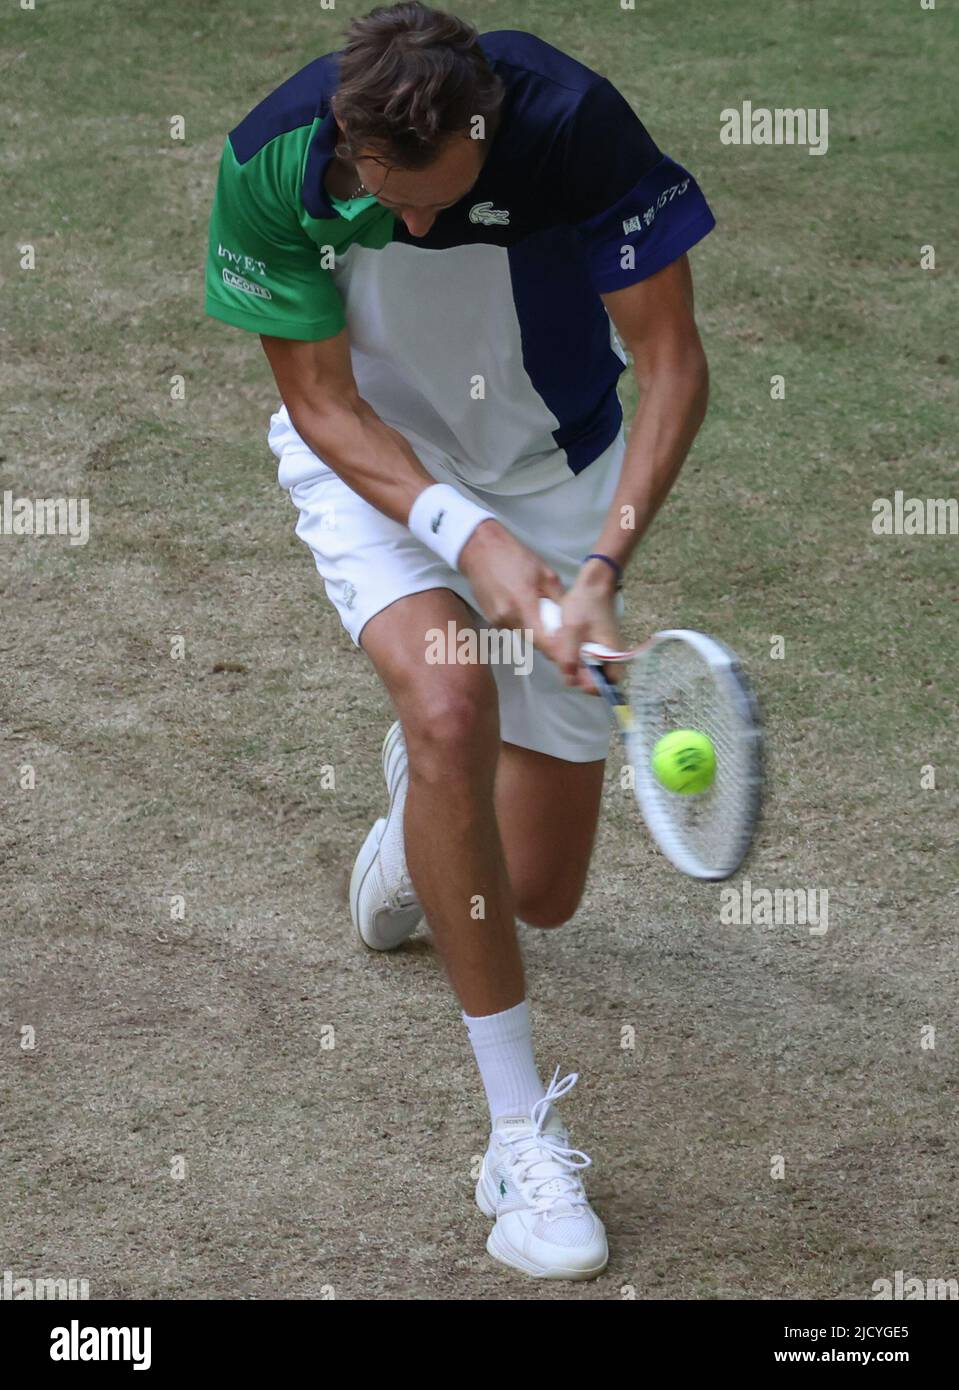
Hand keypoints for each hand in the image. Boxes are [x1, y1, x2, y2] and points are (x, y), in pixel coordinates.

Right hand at [458, 520, 564, 647]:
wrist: (481, 550)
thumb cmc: (514, 557)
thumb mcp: (545, 573)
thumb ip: (558, 598)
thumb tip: (568, 618)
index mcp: (523, 605)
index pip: (543, 641)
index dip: (556, 648)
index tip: (567, 648)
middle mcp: (508, 617)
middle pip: (533, 642)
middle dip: (547, 640)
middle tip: (558, 631)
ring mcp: (497, 620)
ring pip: (522, 635)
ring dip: (533, 631)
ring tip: (539, 614)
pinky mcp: (490, 619)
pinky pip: (511, 628)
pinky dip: (521, 623)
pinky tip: (523, 608)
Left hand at [549, 563, 624, 691]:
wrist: (594, 584)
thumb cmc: (584, 605)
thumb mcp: (571, 631)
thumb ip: (569, 657)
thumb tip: (569, 681)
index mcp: (614, 655)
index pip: (607, 684)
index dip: (589, 683)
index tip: (573, 673)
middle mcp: (615, 656)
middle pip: (599, 678)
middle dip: (581, 674)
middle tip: (565, 659)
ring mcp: (609, 650)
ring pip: (593, 669)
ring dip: (578, 665)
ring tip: (565, 649)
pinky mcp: (602, 645)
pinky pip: (591, 659)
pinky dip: (579, 656)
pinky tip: (569, 645)